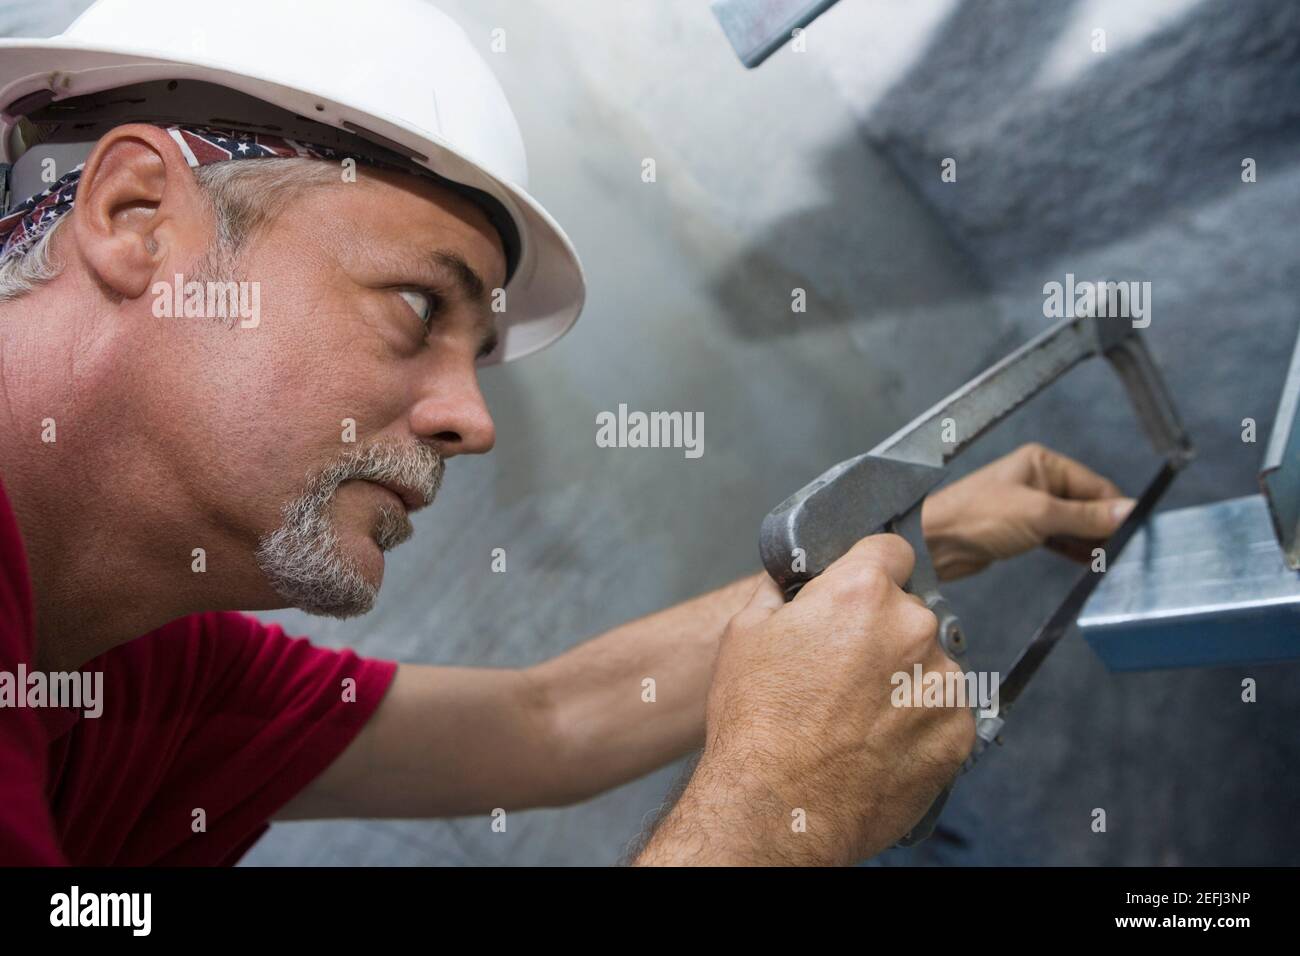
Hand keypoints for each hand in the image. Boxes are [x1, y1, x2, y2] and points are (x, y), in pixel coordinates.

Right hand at [636, 534, 973, 865]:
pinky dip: (919, 722)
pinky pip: (944, 711)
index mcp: (861, 592)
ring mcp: (940, 682)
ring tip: (856, 716)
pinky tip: (877, 741)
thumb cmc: (755, 722)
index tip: (858, 591)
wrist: (777, 807)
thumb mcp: (744, 633)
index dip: (869, 567)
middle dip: (880, 631)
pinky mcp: (958, 732)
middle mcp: (912, 627)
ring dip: (903, 678)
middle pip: (908, 610)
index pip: (890, 550)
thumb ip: (777, 592)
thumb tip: (788, 580)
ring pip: (928, 663)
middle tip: (841, 670)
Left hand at [921, 442, 1133, 580]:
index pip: (1094, 485)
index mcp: (1042, 463)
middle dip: (1105, 527)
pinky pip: (1058, 538)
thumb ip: (1086, 516)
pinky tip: (1089, 563)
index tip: (1139, 531)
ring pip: (1073, 524)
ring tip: (1111, 561)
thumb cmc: (975, 517)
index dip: (1117, 509)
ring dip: (1091, 541)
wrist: (937, 543)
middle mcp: (1037, 480)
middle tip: (1127, 551)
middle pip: (1087, 504)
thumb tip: (1127, 511)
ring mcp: (1029, 506)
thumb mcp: (1040, 514)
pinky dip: (1073, 549)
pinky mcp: (1021, 530)